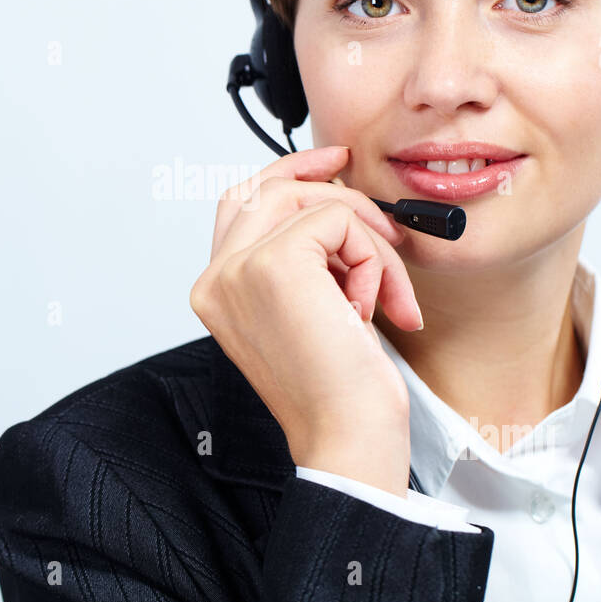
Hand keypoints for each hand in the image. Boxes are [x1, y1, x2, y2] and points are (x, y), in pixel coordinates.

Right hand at [188, 145, 423, 497]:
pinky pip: (337, 219)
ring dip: (366, 241)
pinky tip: (370, 308)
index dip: (288, 174)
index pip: (240, 203)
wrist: (348, 437)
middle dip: (333, 190)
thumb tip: (336, 198)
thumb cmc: (340, 390)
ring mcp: (239, 269)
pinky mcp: (275, 264)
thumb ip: (304, 259)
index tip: (334, 164)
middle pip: (267, 188)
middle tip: (382, 218)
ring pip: (312, 201)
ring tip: (384, 295)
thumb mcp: (313, 311)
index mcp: (217, 291)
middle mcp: (216, 278)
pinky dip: (372, 258)